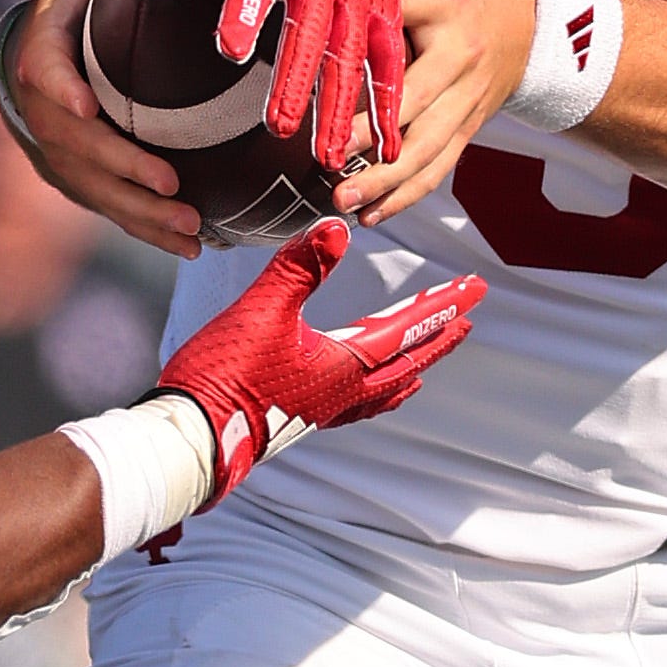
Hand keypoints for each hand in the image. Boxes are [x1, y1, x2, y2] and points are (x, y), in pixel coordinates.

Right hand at [3, 0, 203, 258]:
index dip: (57, 91)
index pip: (40, 73)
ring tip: (193, 229)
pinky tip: (192, 243)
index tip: (84, 107)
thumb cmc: (75, 1)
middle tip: (172, 187)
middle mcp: (40, 109)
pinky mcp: (73, 177)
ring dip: (141, 215)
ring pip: (92, 191)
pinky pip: (107, 208)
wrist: (34, 50)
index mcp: (42, 51)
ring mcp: (53, 150)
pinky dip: (146, 228)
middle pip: (72, 149)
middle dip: (121, 172)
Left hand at [86, 0, 407, 170]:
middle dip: (295, 79)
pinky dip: (389, 99)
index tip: (228, 48)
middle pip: (308, 31)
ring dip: (343, 105)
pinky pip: (388, 56)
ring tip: (331, 157)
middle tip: (278, 127)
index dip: (244, 10)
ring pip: (351, 54)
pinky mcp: (384, 1)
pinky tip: (388, 145)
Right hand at [152, 217, 483, 503]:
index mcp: (344, 366)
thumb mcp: (262, 310)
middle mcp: (343, 393)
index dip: (442, 306)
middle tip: (468, 314)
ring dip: (413, 364)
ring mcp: (323, 409)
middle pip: (408, 360)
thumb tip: (337, 227)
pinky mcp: (300, 416)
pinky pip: (359, 403)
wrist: (192, 439)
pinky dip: (378, 391)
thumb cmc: (225, 376)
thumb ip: (300, 267)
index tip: (475, 291)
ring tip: (430, 357)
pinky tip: (364, 388)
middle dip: (440, 334)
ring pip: (386, 386)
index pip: (407, 330)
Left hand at [335, 0, 535, 226]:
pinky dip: (407, 194)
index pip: (392, 23)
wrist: (531, 16)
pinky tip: (371, 214)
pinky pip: (441, 166)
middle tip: (324, 153)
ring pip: (427, 146)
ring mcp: (469, 97)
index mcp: (444, 2)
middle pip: (413, 99)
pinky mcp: (471, 127)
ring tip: (341, 197)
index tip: (308, 61)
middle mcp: (461, 55)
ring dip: (384, 178)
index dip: (353, 43)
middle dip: (370, 130)